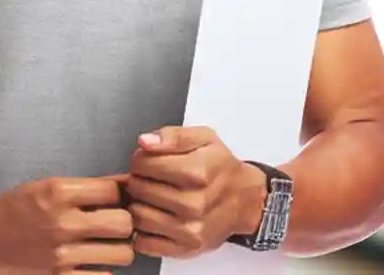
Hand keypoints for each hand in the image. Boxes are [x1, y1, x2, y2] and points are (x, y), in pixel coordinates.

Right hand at [0, 176, 135, 273]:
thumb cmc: (18, 208)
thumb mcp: (48, 185)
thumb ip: (88, 186)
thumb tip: (127, 184)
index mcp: (58, 193)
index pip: (114, 192)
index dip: (119, 194)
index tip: (112, 200)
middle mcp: (62, 223)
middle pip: (125, 223)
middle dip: (124, 221)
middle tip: (115, 223)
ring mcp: (63, 254)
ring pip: (123, 253)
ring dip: (119, 247)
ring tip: (107, 243)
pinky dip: (103, 268)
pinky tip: (91, 259)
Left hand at [125, 126, 267, 259]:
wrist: (246, 200)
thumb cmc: (221, 168)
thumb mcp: (203, 139)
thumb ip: (173, 136)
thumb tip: (145, 142)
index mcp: (197, 173)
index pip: (142, 164)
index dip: (140, 159)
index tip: (149, 161)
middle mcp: (194, 204)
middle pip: (137, 189)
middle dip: (138, 180)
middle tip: (152, 180)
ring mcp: (190, 229)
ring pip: (137, 216)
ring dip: (139, 205)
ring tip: (152, 198)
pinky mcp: (187, 248)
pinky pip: (146, 243)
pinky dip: (143, 231)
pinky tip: (155, 217)